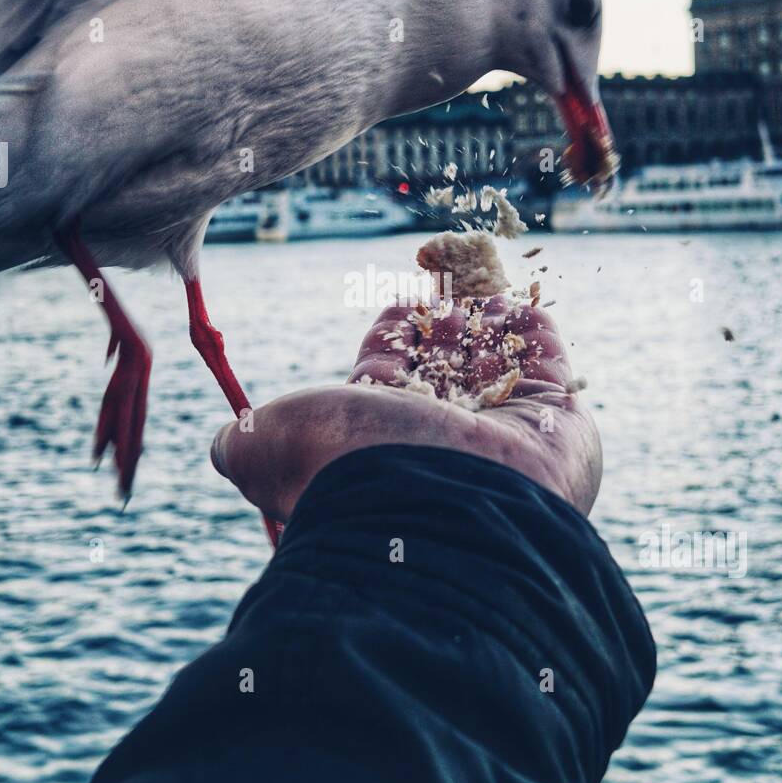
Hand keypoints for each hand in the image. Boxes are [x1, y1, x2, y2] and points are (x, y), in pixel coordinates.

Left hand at [210, 297, 600, 522]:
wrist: (449, 507)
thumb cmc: (352, 467)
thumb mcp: (267, 446)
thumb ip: (243, 441)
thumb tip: (222, 445)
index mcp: (381, 441)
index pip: (390, 375)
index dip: (392, 335)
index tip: (396, 302)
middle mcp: (443, 440)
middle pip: (445, 365)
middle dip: (444, 325)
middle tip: (443, 278)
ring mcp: (504, 433)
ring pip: (496, 358)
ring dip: (487, 318)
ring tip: (479, 275)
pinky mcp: (559, 423)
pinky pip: (546, 361)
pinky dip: (530, 325)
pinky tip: (512, 296)